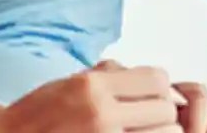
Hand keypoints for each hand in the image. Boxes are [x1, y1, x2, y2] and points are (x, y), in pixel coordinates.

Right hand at [0, 60, 206, 132]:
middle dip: (161, 111)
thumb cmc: (40, 114)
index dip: (158, 87)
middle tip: (145, 117)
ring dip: (159, 131)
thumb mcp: (74, 82)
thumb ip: (114, 78)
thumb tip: (164, 85)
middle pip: (166, 107)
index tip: (149, 95)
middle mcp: (100, 112)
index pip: (157, 78)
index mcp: (91, 86)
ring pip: (167, 132)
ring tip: (140, 130)